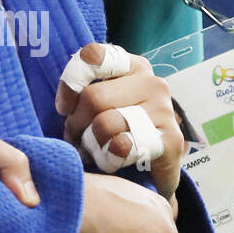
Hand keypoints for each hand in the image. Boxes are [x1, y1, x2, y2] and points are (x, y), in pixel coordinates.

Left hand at [57, 43, 184, 200]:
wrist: (152, 176)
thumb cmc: (115, 134)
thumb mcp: (98, 106)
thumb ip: (82, 93)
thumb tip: (64, 103)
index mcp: (133, 67)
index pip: (94, 56)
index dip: (71, 82)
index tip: (64, 107)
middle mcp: (152, 83)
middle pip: (93, 97)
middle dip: (76, 124)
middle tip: (78, 140)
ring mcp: (164, 110)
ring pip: (105, 124)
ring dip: (90, 145)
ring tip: (94, 152)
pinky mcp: (170, 140)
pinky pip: (121, 146)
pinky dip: (108, 158)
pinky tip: (113, 162)